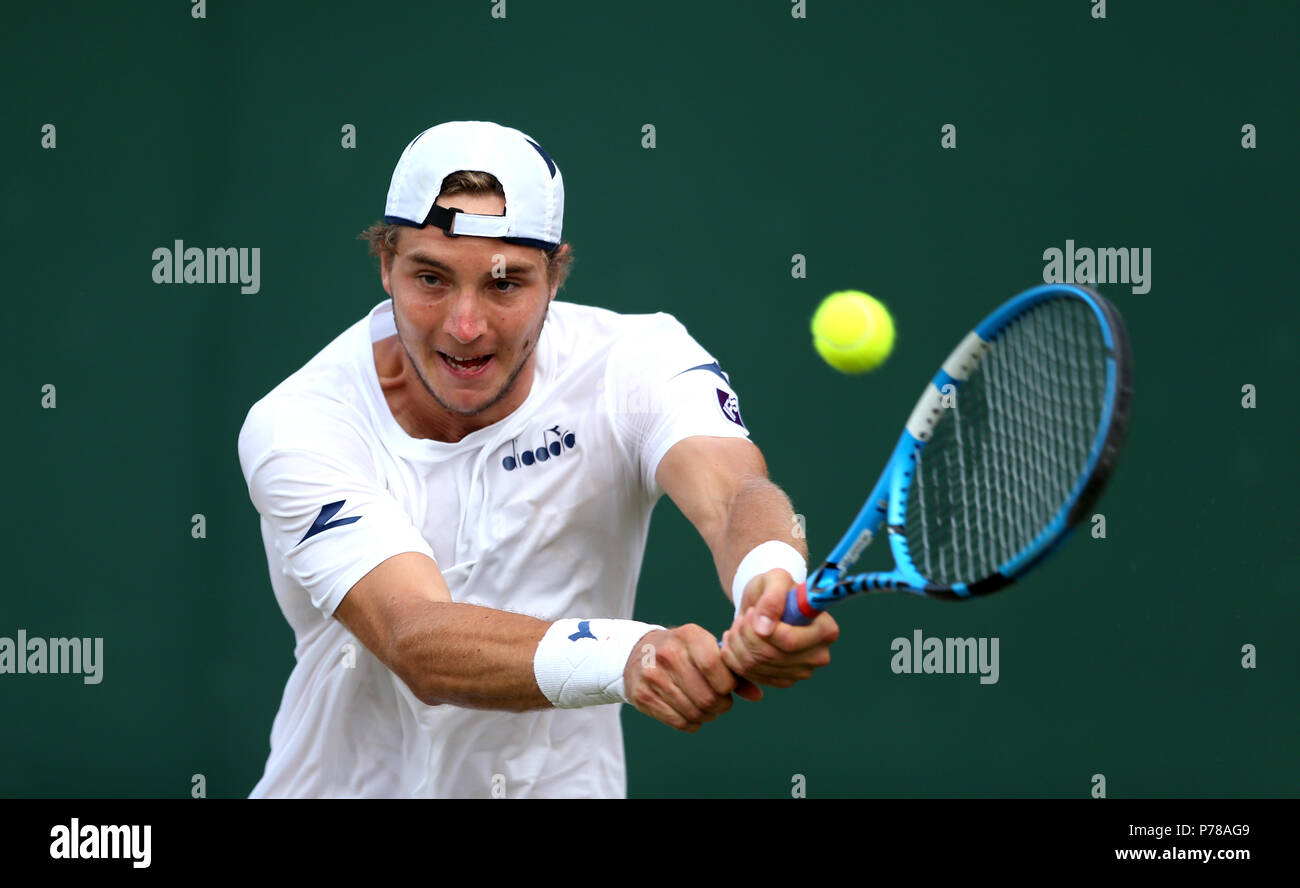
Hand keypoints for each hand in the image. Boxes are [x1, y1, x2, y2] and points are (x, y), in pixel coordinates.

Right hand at [623, 624, 755, 731]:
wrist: (638, 653)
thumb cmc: (684, 653)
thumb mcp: (706, 650)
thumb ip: (733, 671)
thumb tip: (757, 696)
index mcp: (688, 636)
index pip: (713, 665)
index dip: (727, 684)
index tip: (728, 687)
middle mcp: (667, 653)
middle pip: (707, 695)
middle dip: (721, 705)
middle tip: (721, 702)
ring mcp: (652, 675)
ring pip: (694, 712)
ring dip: (708, 716)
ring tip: (708, 708)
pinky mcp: (642, 696)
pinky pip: (679, 722)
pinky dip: (692, 724)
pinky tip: (692, 714)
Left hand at [721, 568, 838, 690]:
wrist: (766, 606)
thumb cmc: (775, 590)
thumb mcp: (774, 579)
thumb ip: (772, 598)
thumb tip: (763, 629)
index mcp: (825, 630)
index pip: (789, 641)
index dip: (762, 628)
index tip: (752, 611)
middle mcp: (818, 655)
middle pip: (770, 655)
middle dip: (746, 634)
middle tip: (742, 617)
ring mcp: (801, 672)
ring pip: (755, 666)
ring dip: (737, 643)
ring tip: (738, 625)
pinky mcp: (782, 681)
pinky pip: (748, 674)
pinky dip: (734, 656)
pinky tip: (737, 639)